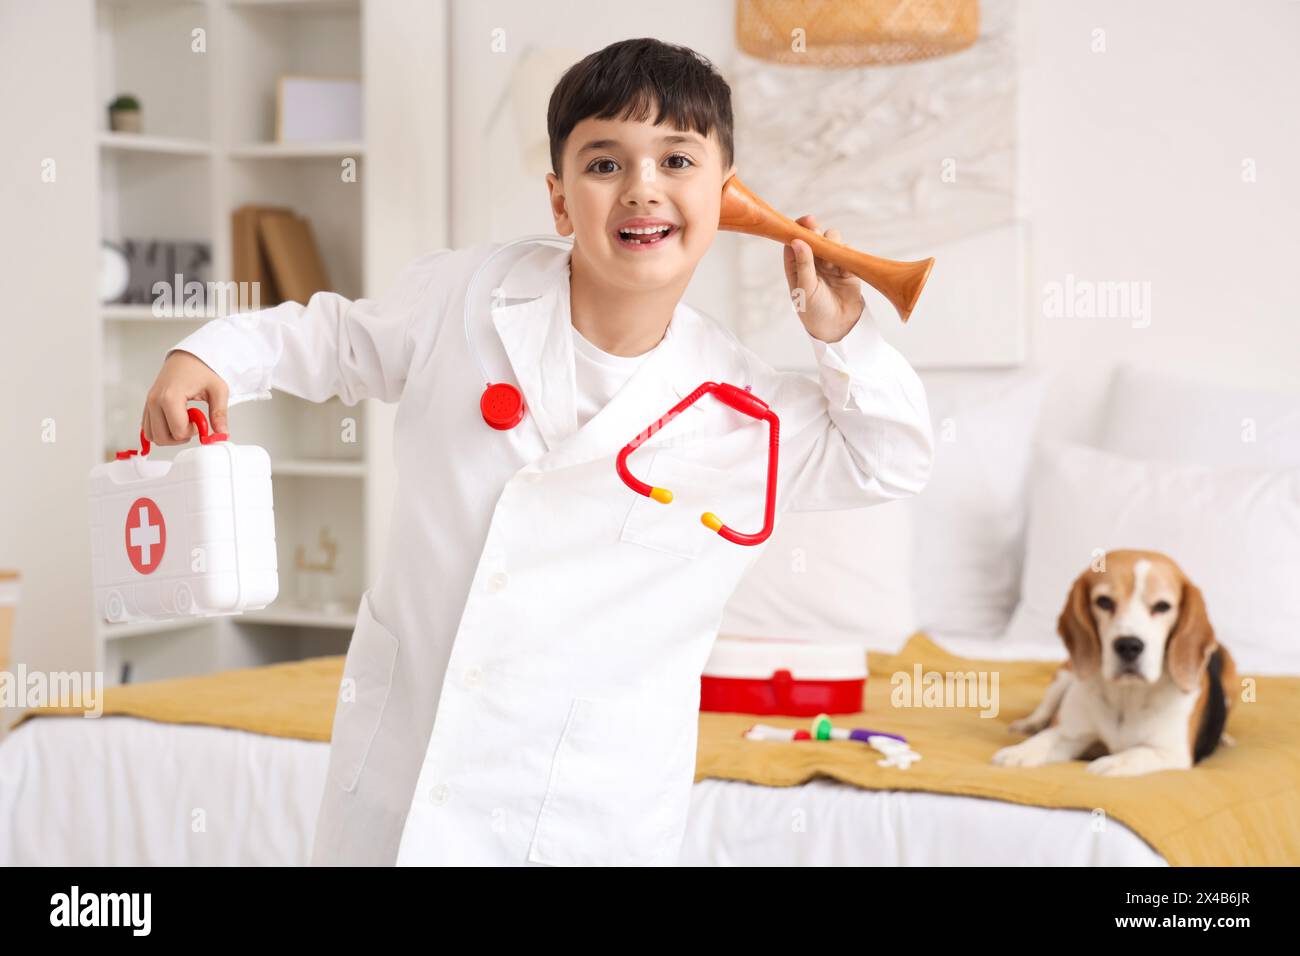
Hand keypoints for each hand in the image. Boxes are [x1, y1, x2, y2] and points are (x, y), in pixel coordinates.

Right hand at [141, 351, 228, 444]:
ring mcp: (148, 403)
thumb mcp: (218, 390)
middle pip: (161, 437)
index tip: (200, 421)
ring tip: (184, 421)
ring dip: (170, 436)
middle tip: (192, 424)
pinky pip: (148, 427)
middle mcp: (154, 401)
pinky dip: (162, 430)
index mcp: (169, 397)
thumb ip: (219, 414)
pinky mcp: (147, 404)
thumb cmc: (201, 369)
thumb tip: (222, 434)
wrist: (188, 356)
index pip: (178, 431)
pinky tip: (176, 419)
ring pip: (152, 436)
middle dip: (180, 437)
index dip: (193, 431)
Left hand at [782, 215, 865, 342]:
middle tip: (817, 233)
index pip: (794, 240)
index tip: (806, 221)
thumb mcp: (806, 289)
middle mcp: (811, 262)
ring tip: (831, 262)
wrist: (839, 328)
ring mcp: (830, 263)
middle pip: (814, 236)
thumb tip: (797, 240)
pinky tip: (844, 265)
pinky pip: (847, 251)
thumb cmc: (814, 312)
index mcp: (795, 266)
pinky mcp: (847, 267)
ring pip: (832, 240)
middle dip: (816, 231)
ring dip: (833, 243)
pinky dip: (847, 252)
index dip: (799, 228)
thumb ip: (803, 264)